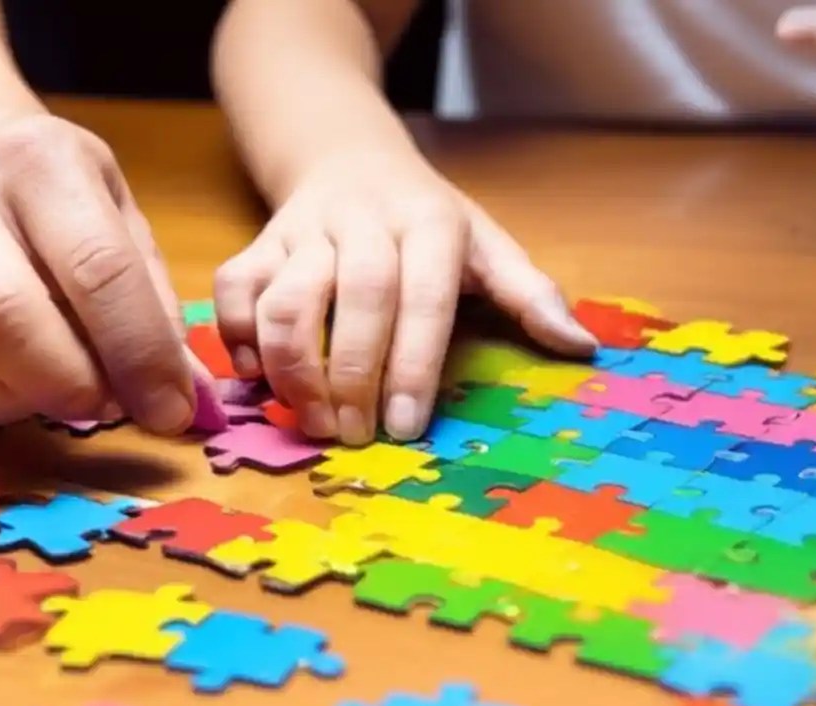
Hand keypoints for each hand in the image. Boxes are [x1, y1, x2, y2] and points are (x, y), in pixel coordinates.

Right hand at [0, 107, 197, 433]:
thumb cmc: (52, 198)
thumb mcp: (117, 216)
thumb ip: (153, 304)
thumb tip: (183, 399)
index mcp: (38, 161)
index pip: (96, 269)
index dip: (140, 353)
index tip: (171, 409)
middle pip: (7, 319)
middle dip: (73, 385)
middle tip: (109, 406)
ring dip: (23, 405)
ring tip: (63, 394)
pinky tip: (13, 388)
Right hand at [213, 151, 595, 445]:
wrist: (348, 159)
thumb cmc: (423, 220)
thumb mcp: (484, 245)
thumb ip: (528, 294)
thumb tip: (582, 347)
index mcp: (428, 222)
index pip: (421, 295)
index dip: (412, 364)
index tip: (405, 426)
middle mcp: (362, 220)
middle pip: (353, 296)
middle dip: (353, 373)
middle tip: (354, 435)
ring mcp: (302, 231)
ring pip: (282, 298)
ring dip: (291, 368)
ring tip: (310, 419)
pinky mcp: (257, 244)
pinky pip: (233, 291)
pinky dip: (236, 339)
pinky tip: (259, 377)